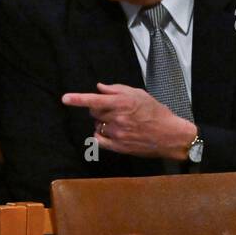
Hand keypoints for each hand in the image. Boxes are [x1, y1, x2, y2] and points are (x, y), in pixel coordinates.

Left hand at [61, 83, 195, 159]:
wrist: (170, 135)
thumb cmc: (156, 112)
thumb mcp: (139, 95)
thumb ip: (117, 90)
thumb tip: (99, 88)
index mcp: (122, 104)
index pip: (95, 100)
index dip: (78, 99)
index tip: (65, 98)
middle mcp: (117, 119)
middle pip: (94, 112)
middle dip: (99, 109)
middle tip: (115, 110)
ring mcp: (117, 134)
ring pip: (97, 125)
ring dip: (103, 122)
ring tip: (120, 122)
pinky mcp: (118, 146)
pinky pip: (98, 139)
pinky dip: (101, 134)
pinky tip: (112, 132)